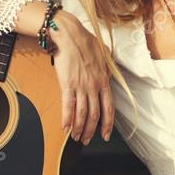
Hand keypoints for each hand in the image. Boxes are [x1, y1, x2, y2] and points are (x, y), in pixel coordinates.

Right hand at [50, 12, 113, 144]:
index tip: (105, 135)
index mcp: (104, 80)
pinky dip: (67, 119)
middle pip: (95, 114)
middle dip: (91, 130)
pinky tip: (65, 128)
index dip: (107, 124)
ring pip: (82, 113)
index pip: (109, 108)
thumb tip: (108, 75)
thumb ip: (106, 69)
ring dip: (79, 128)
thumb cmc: (85, 42)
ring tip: (76, 137)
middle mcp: (94, 85)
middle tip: (87, 140)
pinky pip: (68, 106)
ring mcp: (81, 86)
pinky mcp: (67, 84)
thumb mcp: (103, 55)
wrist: (70, 34)